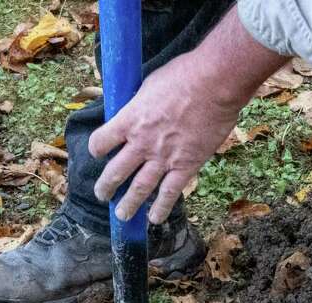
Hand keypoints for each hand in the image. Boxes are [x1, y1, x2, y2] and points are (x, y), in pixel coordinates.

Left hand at [88, 7, 288, 223]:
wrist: (214, 84)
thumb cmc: (184, 75)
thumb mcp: (150, 84)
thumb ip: (141, 103)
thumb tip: (138, 108)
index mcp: (130, 119)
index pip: (101, 141)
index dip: (98, 148)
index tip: (99, 152)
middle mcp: (142, 143)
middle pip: (116, 171)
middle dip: (106, 187)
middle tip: (103, 196)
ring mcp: (163, 158)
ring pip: (139, 188)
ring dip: (129, 205)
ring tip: (123, 216)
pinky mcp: (185, 166)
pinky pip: (169, 193)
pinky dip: (160, 208)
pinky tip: (155, 219)